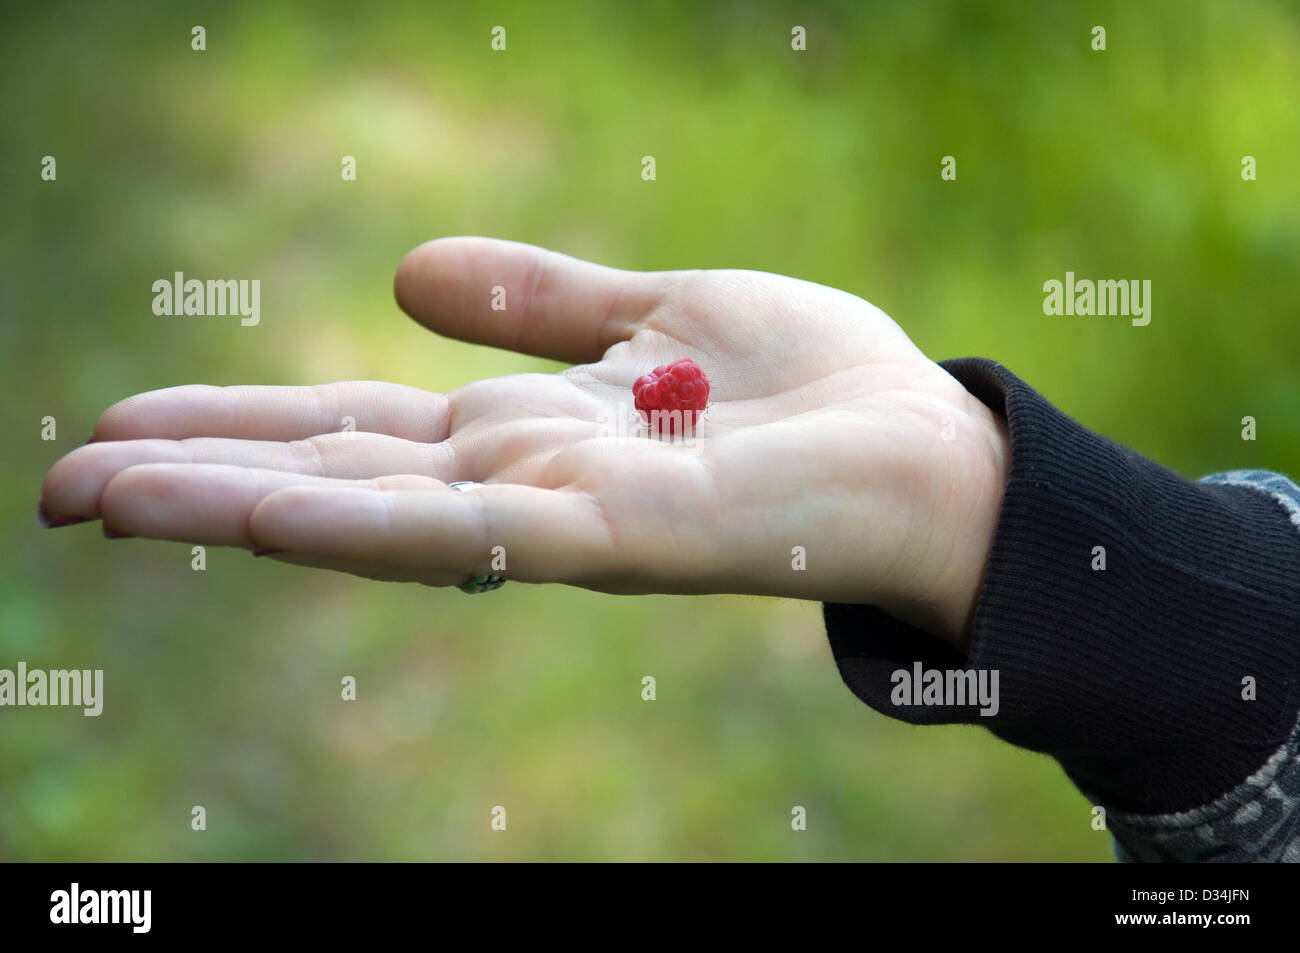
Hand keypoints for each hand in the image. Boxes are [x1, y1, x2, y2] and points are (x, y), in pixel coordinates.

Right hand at [39, 238, 1008, 649]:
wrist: (926, 448)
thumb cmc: (810, 386)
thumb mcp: (655, 314)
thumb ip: (539, 306)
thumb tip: (403, 276)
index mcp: (525, 434)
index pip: (351, 431)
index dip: (238, 430)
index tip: (127, 423)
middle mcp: (521, 485)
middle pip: (332, 478)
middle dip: (197, 480)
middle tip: (58, 488)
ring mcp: (560, 521)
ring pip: (367, 515)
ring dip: (233, 508)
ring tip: (100, 498)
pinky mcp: (617, 539)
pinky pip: (469, 530)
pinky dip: (357, 522)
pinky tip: (257, 512)